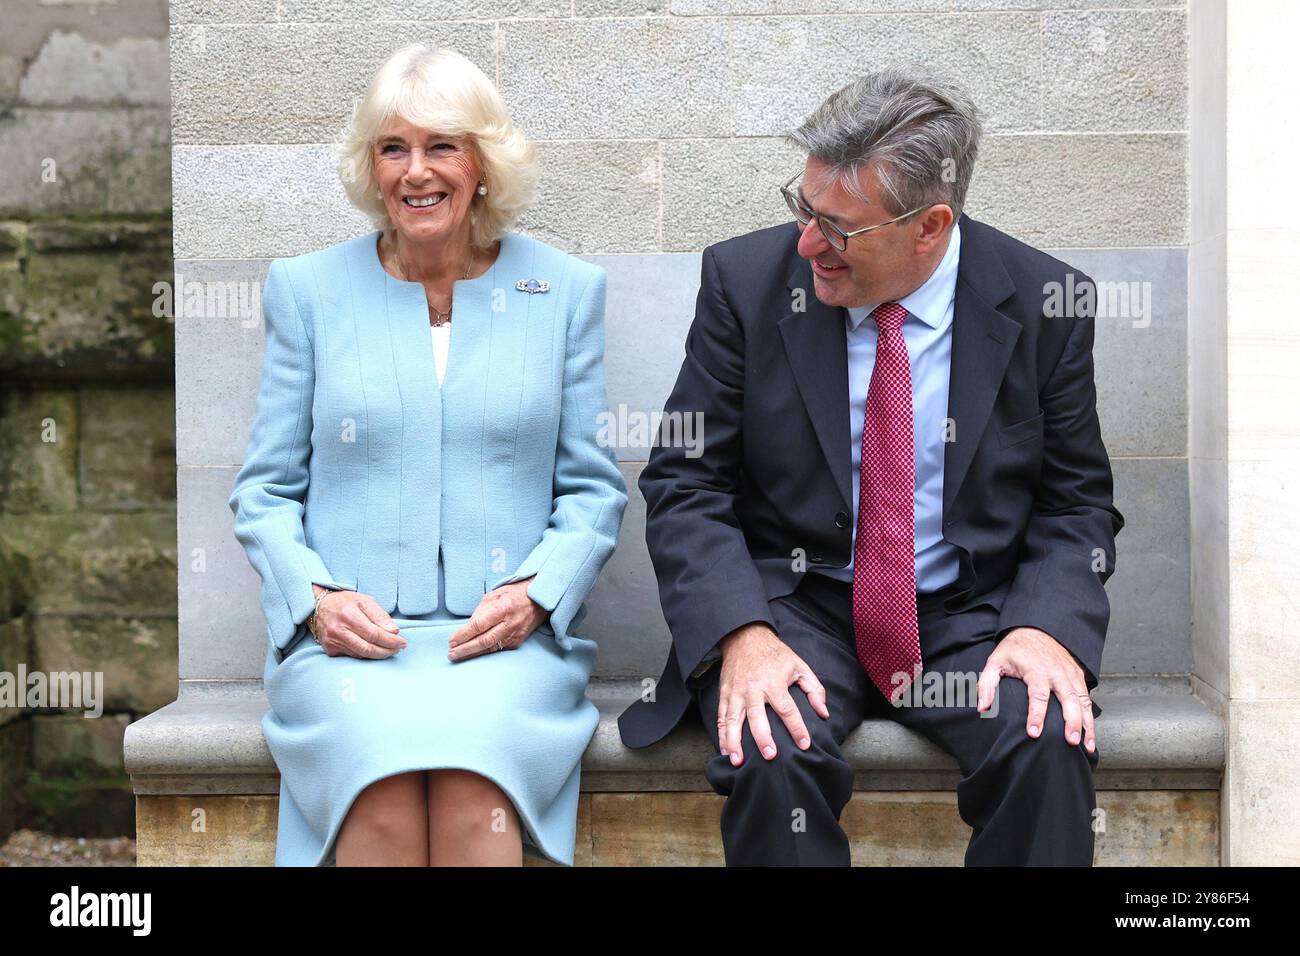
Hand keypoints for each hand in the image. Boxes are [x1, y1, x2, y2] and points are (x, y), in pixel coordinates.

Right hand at [309, 585, 406, 658]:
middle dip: (386, 651)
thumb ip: (380, 616)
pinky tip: (374, 650)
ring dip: (378, 654)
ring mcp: (332, 642)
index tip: (402, 643)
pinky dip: (366, 655)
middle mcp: (338, 630)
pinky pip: (353, 656)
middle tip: (398, 649)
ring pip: (361, 655)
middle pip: (368, 648)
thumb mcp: (364, 600)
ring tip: (389, 649)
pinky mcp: (330, 650)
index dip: (390, 641)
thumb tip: (394, 631)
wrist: (319, 607)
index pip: (374, 634)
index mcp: (348, 615)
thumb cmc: (345, 602)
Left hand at [447, 577, 548, 661]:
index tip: (452, 640)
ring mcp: (515, 634)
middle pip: (483, 641)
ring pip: (490, 648)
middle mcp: (510, 623)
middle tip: (451, 654)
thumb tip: (468, 626)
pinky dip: (485, 651)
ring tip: (458, 656)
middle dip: (465, 649)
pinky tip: (475, 653)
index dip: (463, 635)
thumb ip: (481, 610)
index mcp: (503, 608)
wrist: (540, 600)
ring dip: (472, 653)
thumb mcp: (496, 594)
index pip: (478, 625)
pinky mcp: (518, 641)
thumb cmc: (516, 594)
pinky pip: (498, 649)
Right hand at [715, 622, 828, 766]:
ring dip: (734, 741)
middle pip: (757, 716)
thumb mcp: (799, 666)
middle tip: (769, 756)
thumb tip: (823, 713)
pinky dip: (721, 735)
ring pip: (733, 720)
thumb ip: (814, 689)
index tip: (804, 744)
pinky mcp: (724, 694)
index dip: (797, 727)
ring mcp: (736, 693)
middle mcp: (753, 689)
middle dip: (763, 737)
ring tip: (737, 761)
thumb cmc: (775, 654)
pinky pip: (721, 717)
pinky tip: (725, 751)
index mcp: (774, 682)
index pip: (787, 709)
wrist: (744, 637)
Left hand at [977, 626, 1095, 752]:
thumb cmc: (1015, 649)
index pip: (1038, 695)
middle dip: (1071, 722)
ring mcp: (1070, 674)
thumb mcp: (995, 661)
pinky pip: (1087, 698)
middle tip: (1071, 741)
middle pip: (1068, 699)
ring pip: (1082, 701)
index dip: (1036, 715)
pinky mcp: (1078, 676)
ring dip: (1087, 724)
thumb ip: (987, 684)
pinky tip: (1090, 734)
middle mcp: (1057, 673)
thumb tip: (983, 707)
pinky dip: (1090, 717)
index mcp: (1036, 670)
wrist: (1036, 629)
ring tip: (1087, 745)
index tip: (1034, 733)